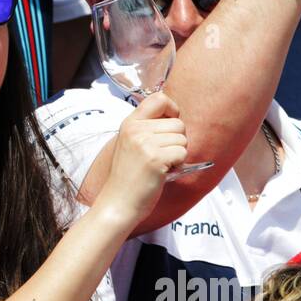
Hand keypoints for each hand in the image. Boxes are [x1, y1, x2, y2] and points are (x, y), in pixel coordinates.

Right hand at [90, 91, 187, 229]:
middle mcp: (135, 130)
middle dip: (177, 140)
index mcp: (129, 123)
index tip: (169, 126)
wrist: (118, 202)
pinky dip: (178, 165)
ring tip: (161, 165)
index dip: (172, 110)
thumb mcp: (130, 144)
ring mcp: (145, 144)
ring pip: (182, 138)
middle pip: (178, 123)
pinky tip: (163, 172)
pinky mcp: (155, 159)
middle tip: (162, 155)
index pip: (159, 98)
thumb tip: (175, 116)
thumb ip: (147, 128)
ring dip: (178, 154)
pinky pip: (182, 153)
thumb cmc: (128, 177)